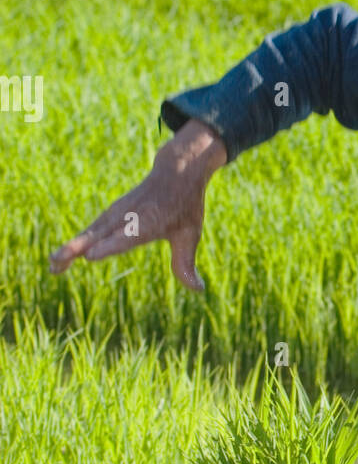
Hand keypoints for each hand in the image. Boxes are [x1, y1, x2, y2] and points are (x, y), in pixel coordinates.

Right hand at [49, 119, 226, 290]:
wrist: (175, 172)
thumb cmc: (184, 205)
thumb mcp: (190, 233)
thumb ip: (186, 263)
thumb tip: (197, 290)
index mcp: (149, 222)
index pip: (126, 236)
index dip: (109, 246)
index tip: (90, 256)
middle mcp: (128, 216)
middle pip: (99, 233)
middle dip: (77, 249)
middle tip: (56, 263)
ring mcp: (117, 213)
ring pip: (90, 232)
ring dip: (70, 248)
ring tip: (53, 265)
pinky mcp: (111, 213)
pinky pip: (91, 229)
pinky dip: (76, 242)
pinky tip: (63, 256)